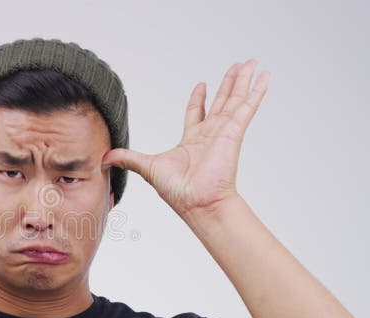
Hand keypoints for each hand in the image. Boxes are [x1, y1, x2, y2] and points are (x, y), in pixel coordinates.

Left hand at [101, 59, 269, 218]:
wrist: (197, 203)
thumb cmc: (177, 191)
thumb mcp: (146, 168)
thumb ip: (128, 158)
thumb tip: (105, 158)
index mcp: (192, 141)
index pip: (197, 113)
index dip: (199, 98)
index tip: (201, 85)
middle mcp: (210, 134)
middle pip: (221, 101)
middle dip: (228, 83)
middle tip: (238, 67)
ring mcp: (224, 132)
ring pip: (235, 99)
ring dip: (243, 81)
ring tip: (252, 63)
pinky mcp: (234, 133)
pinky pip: (247, 107)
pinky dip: (257, 92)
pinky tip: (264, 77)